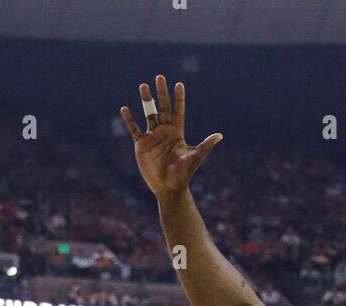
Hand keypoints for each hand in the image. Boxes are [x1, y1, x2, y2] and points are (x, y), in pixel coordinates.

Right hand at [120, 77, 222, 197]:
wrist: (169, 188)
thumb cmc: (183, 174)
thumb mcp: (195, 157)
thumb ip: (206, 145)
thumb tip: (220, 135)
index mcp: (177, 132)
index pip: (178, 111)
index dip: (179, 98)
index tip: (179, 84)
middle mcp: (164, 131)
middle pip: (163, 108)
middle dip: (161, 93)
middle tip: (160, 77)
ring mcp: (153, 137)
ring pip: (148, 114)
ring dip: (146, 100)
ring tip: (143, 86)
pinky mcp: (142, 144)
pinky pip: (134, 129)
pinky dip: (129, 120)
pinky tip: (125, 108)